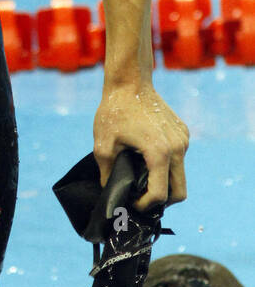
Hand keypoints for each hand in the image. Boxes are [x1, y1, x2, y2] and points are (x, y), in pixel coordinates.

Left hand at [93, 83, 188, 210]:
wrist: (130, 81)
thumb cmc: (114, 110)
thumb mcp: (103, 144)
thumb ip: (107, 173)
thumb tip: (110, 192)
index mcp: (159, 153)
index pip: (160, 194)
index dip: (146, 205)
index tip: (133, 203)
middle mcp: (177, 148)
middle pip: (179, 191)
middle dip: (162, 201)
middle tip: (142, 199)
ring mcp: (183, 140)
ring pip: (181, 175)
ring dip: (165, 182)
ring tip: (144, 179)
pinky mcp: (183, 132)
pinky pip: (180, 158)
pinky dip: (168, 166)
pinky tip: (149, 159)